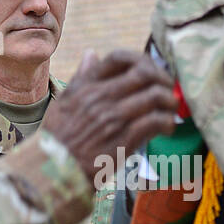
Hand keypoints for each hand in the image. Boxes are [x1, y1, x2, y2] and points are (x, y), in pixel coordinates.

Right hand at [41, 50, 176, 182]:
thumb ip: (82, 77)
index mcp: (88, 85)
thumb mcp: (64, 100)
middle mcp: (103, 97)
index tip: (150, 71)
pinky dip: (167, 122)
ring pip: (155, 96)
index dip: (141, 60)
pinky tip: (166, 129)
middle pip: (145, 73)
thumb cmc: (58, 136)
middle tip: (168, 91)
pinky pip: (155, 121)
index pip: (120, 58)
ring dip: (169, 102)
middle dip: (163, 80)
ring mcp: (114, 118)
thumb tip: (91, 54)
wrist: (54, 169)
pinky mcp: (124, 139)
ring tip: (170, 111)